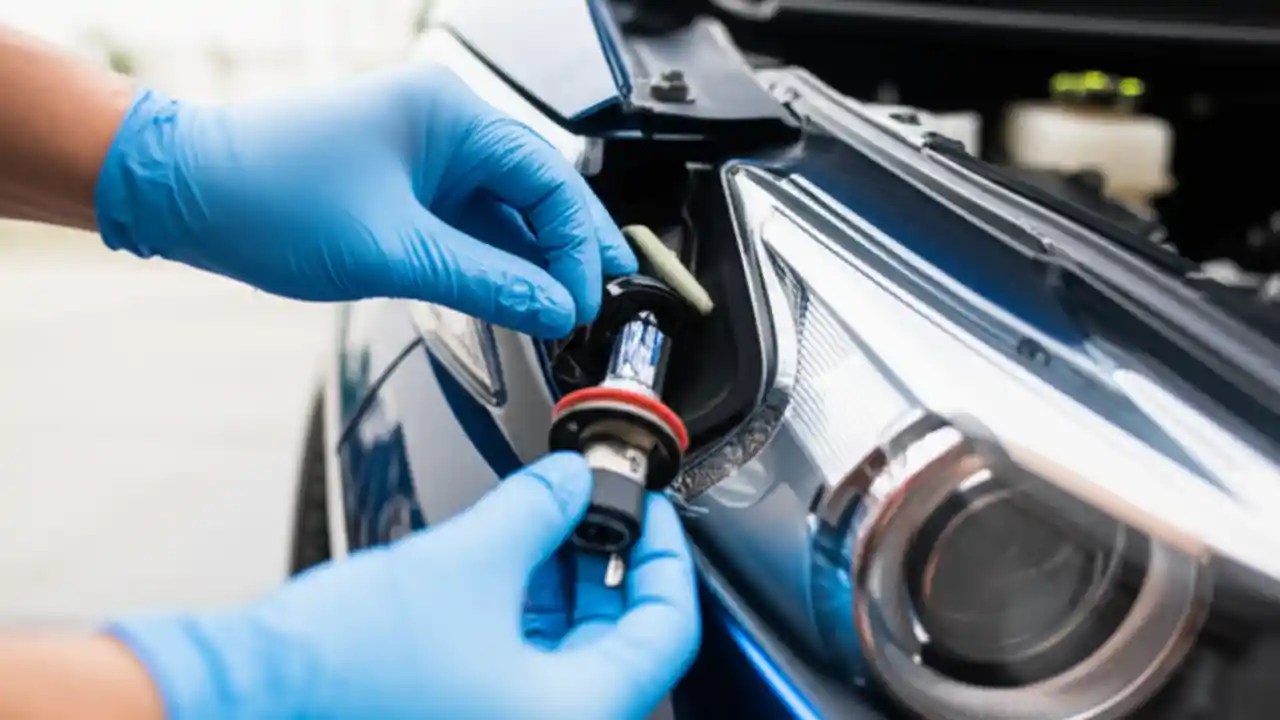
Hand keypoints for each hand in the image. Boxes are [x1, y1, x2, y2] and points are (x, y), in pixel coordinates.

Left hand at [94, 66, 636, 336]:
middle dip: (568, 251)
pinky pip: (468, 223)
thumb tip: (553, 308)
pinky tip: (515, 296)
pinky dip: (492, 261)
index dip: (578, 245)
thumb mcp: (394, 252)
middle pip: (536, 191)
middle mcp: (444, 126)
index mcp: (450, 114)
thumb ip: (487, 283)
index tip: (587, 299)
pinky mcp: (405, 185)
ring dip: (531, 261)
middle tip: (600, 300)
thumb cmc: (268, 198)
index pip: (547, 179)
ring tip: (560, 310)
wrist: (183, 193)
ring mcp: (425, 156)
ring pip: (504, 211)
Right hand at [109, 453, 700, 718]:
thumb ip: (538, 511)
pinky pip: (525, 670)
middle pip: (621, 645)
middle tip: (601, 507)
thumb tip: (574, 483)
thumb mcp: (466, 563)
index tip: (651, 510)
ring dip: (568, 588)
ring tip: (555, 521)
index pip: (666, 632)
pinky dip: (528, 617)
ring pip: (571, 659)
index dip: (665, 556)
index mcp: (575, 716)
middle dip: (610, 566)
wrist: (244, 700)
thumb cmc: (341, 667)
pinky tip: (513, 562)